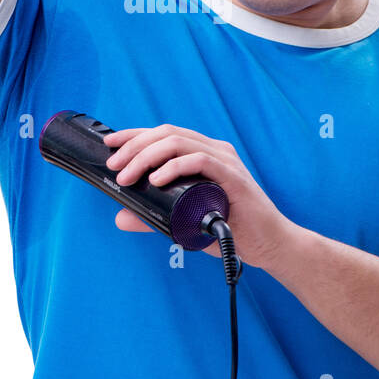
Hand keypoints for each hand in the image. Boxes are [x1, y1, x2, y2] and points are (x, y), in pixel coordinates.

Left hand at [102, 124, 293, 269]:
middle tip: (114, 166)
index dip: (134, 135)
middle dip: (134, 146)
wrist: (268, 245)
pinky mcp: (233, 177)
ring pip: (178, 142)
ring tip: (128, 176)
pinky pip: (199, 161)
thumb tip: (120, 217)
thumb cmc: (229, 228)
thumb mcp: (182, 221)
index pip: (163, 135)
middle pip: (166, 133)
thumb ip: (153, 216)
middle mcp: (213, 151)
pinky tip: (156, 180)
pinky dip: (174, 167)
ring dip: (147, 156)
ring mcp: (224, 161)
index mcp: (202, 154)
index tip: (110, 145)